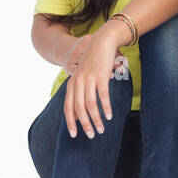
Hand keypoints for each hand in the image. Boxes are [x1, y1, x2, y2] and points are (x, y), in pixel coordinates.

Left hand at [62, 21, 128, 139]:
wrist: (102, 42)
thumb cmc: (95, 61)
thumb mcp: (84, 75)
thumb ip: (81, 90)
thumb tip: (82, 111)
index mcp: (72, 84)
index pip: (68, 108)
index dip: (70, 122)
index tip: (75, 135)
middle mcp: (78, 82)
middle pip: (78, 109)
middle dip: (84, 124)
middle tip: (92, 135)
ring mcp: (89, 79)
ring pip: (90, 104)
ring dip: (96, 119)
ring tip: (102, 129)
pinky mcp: (101, 76)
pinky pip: (102, 96)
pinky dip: (105, 107)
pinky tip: (109, 116)